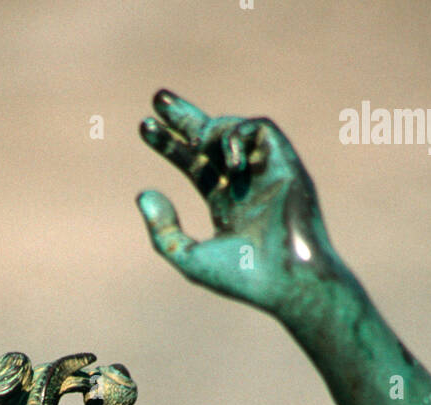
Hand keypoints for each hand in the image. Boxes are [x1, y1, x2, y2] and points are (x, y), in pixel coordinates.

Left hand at [137, 90, 337, 314]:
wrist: (288, 281)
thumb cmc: (244, 278)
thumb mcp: (190, 258)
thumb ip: (163, 231)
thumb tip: (143, 193)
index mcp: (226, 205)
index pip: (194, 165)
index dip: (170, 145)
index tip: (144, 127)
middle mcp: (245, 185)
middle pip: (211, 140)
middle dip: (184, 117)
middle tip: (157, 98)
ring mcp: (266, 172)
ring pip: (234, 130)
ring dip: (210, 130)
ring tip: (196, 144)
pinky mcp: (285, 162)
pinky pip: (260, 129)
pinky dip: (238, 137)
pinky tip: (230, 163)